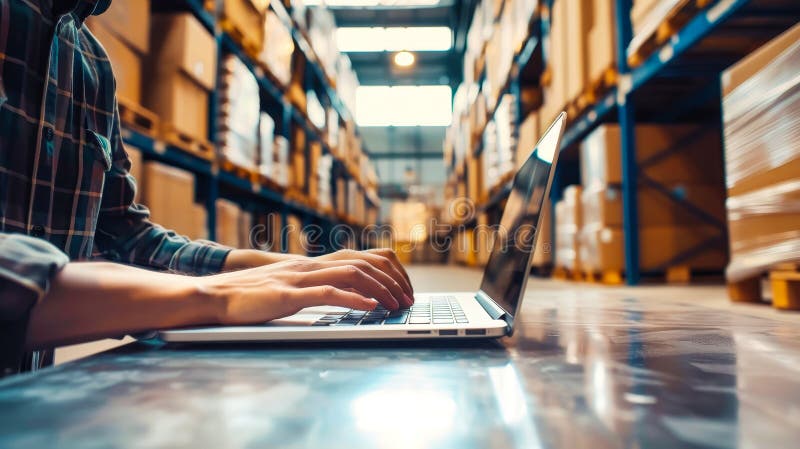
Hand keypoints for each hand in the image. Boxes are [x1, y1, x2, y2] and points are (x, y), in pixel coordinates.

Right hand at [200, 257, 408, 324]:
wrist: (217, 295)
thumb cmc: (252, 297)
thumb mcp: (291, 288)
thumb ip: (315, 288)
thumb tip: (344, 298)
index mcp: (314, 264)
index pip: (363, 257)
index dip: (389, 272)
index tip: (403, 291)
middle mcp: (312, 265)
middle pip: (365, 263)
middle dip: (393, 282)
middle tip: (407, 301)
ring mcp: (301, 278)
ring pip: (353, 274)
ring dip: (380, 290)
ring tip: (395, 306)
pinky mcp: (289, 294)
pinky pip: (328, 292)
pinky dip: (353, 299)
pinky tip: (369, 308)